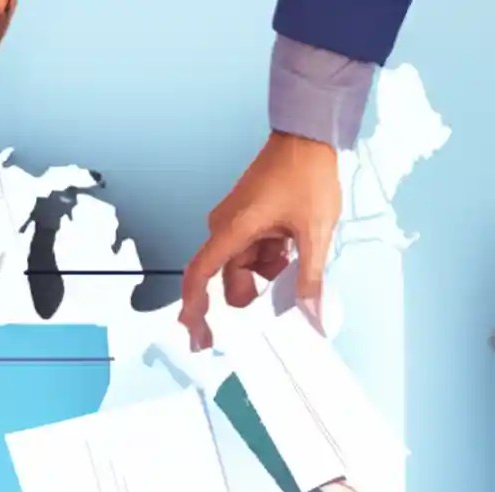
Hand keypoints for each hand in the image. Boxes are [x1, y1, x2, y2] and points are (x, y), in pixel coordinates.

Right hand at [179, 131, 340, 350]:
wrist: (306, 138)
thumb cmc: (306, 176)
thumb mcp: (316, 231)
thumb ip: (310, 277)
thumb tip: (312, 314)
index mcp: (233, 230)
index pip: (199, 275)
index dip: (194, 308)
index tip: (196, 333)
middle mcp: (223, 228)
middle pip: (227, 276)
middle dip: (254, 288)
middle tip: (286, 290)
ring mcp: (232, 223)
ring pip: (243, 265)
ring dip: (268, 269)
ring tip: (296, 251)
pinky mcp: (243, 219)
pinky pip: (250, 250)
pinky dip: (270, 256)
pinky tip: (291, 243)